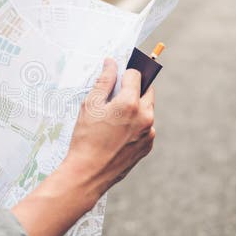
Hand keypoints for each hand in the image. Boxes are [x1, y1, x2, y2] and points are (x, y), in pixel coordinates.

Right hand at [62, 58, 155, 203]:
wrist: (89, 173)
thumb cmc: (86, 138)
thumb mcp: (90, 105)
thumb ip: (104, 81)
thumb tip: (111, 63)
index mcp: (131, 103)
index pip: (135, 75)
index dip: (123, 73)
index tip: (116, 76)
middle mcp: (145, 116)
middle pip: (147, 90)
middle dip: (133, 88)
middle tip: (116, 94)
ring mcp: (149, 132)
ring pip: (146, 109)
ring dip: (135, 107)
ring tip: (114, 118)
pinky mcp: (148, 145)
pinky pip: (145, 127)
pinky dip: (135, 124)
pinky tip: (117, 132)